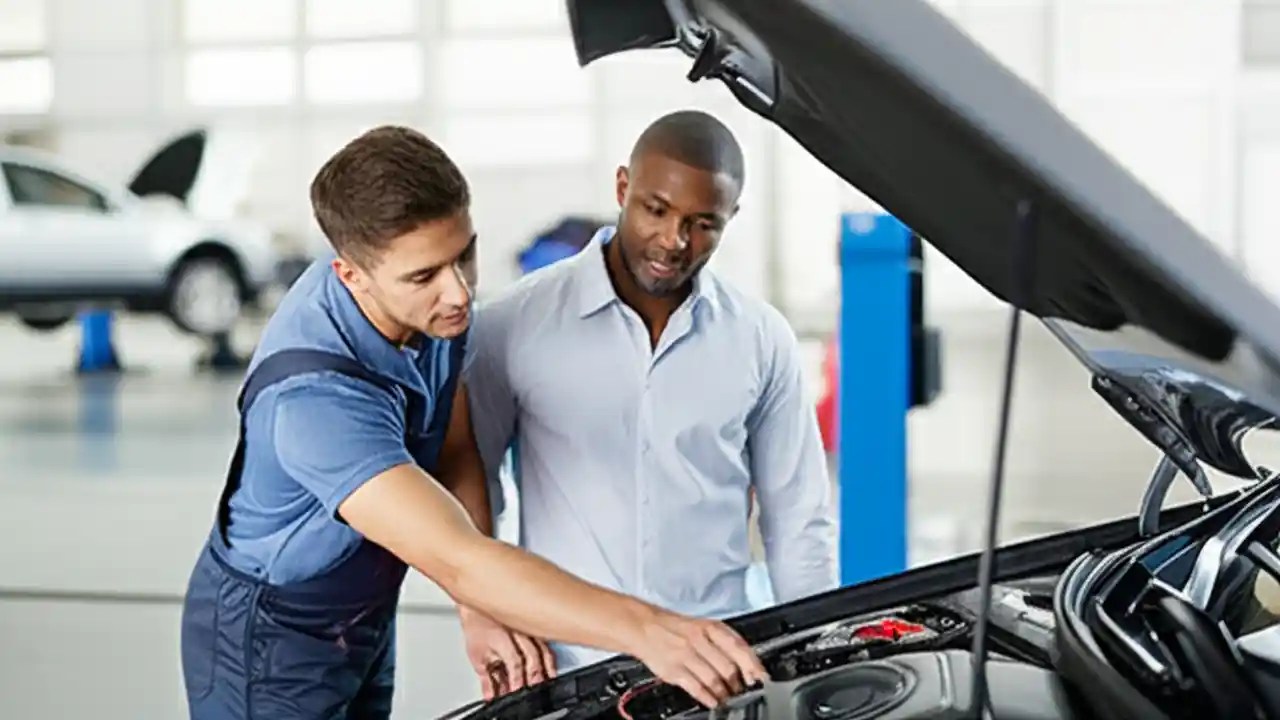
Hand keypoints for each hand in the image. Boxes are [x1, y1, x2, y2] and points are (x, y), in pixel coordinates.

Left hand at [458, 605, 556, 699]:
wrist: (480, 601)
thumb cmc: (477, 624)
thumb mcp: (476, 656)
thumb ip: (486, 679)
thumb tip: (490, 696)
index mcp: (502, 638)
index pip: (515, 663)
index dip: (517, 680)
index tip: (516, 692)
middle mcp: (518, 632)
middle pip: (533, 657)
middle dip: (535, 677)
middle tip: (534, 691)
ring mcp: (527, 627)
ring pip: (544, 648)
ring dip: (548, 667)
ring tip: (549, 680)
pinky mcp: (533, 625)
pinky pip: (546, 642)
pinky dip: (549, 656)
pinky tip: (550, 666)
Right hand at [630, 611, 768, 708]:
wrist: (644, 627)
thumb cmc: (677, 629)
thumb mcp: (703, 627)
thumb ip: (725, 644)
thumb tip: (749, 664)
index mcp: (711, 628)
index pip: (739, 647)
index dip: (753, 666)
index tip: (761, 678)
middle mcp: (699, 640)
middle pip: (728, 668)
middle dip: (739, 684)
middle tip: (742, 691)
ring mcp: (686, 655)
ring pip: (714, 680)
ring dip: (725, 694)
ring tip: (728, 698)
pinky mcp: (674, 670)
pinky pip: (696, 687)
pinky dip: (708, 697)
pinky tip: (713, 701)